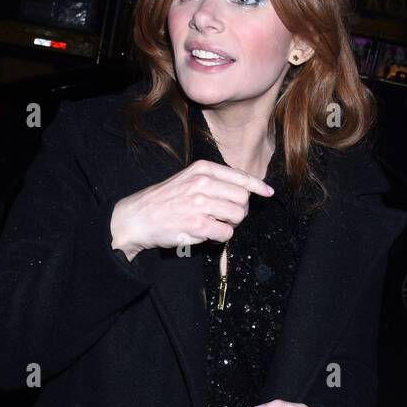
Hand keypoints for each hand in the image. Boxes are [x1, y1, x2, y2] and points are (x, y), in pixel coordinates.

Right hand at [110, 159, 273, 258]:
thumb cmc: (164, 200)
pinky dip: (221, 236)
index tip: (268, 192)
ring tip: (215, 225)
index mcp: (202, 169)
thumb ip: (214, 180)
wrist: (138, 217)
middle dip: (239, 210)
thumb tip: (243, 189)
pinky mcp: (198, 225)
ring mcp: (201, 204)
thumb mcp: (188, 179)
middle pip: (242, 198)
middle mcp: (203, 183)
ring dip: (231, 224)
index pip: (240, 177)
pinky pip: (226, 233)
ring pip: (237, 216)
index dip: (257, 186)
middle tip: (225, 216)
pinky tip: (207, 233)